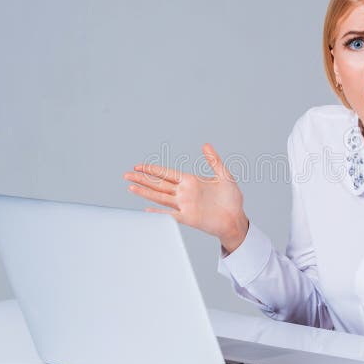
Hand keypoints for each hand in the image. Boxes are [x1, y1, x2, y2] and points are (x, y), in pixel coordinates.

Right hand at [123, 143, 249, 252]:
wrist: (237, 218)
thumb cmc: (232, 199)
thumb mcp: (224, 176)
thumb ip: (214, 160)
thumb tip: (205, 145)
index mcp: (191, 181)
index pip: (167, 174)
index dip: (152, 170)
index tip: (138, 166)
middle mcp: (184, 193)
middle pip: (159, 184)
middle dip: (142, 179)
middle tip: (126, 175)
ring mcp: (185, 205)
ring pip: (160, 197)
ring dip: (145, 193)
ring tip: (131, 187)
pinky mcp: (188, 218)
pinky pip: (170, 215)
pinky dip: (159, 213)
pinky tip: (147, 210)